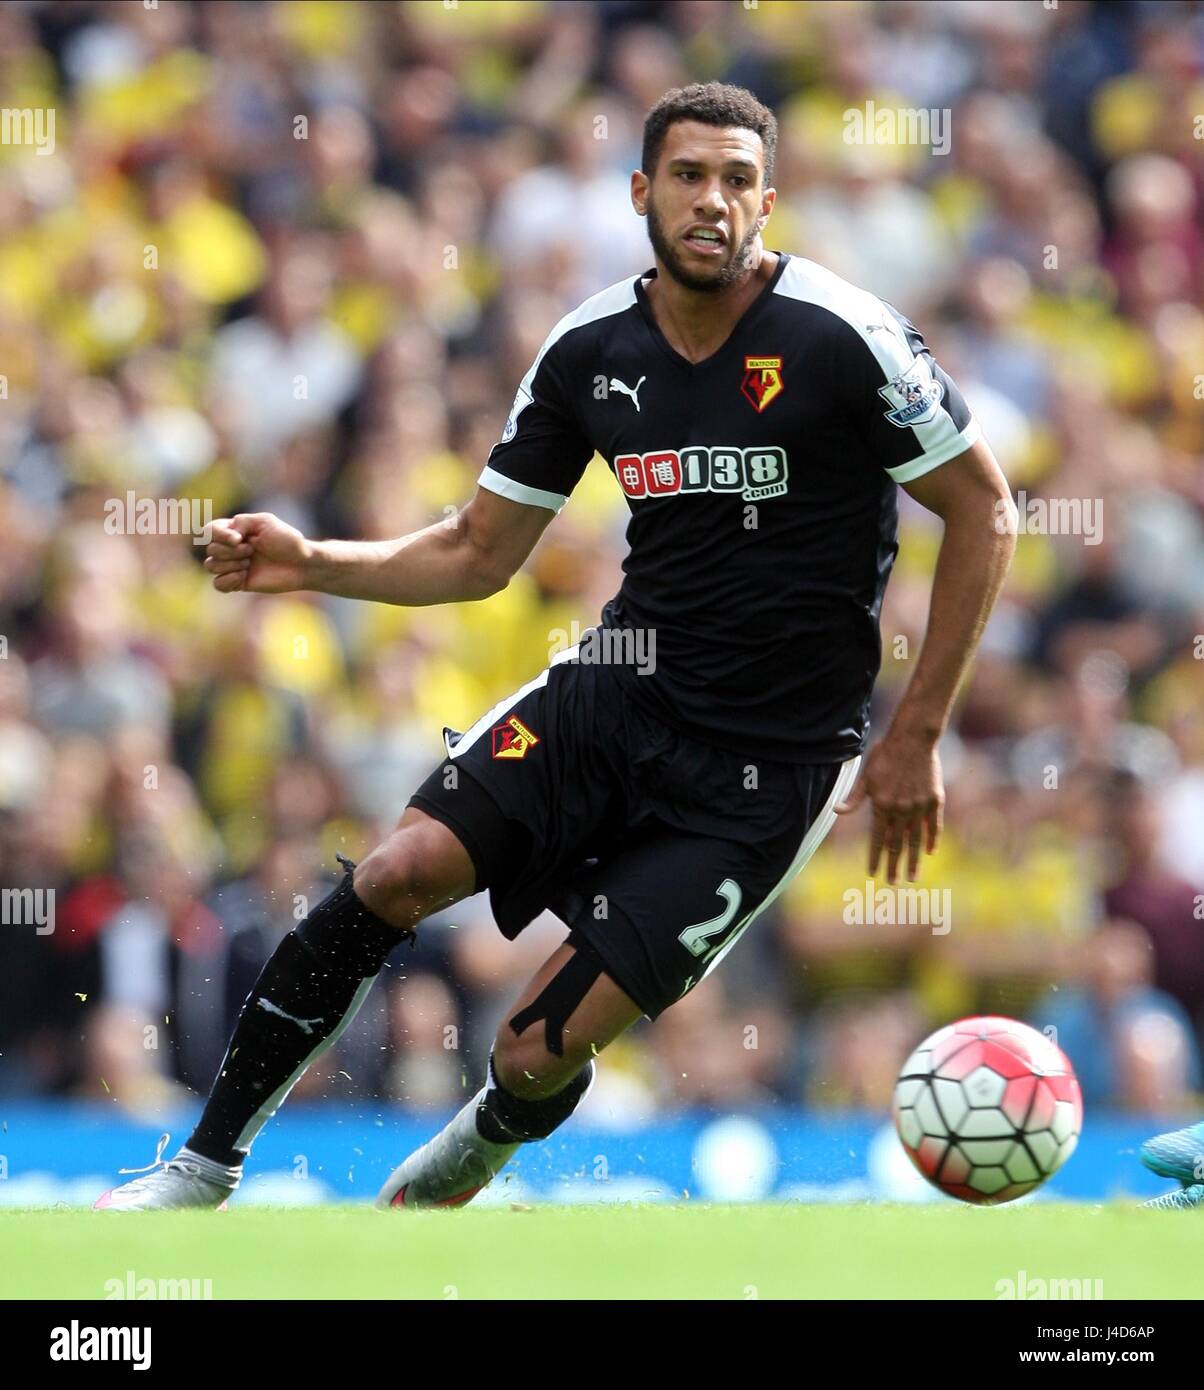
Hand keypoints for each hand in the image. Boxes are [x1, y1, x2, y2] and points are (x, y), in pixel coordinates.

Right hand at [203, 512, 312, 593]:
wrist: (302, 564)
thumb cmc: (287, 541)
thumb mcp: (265, 521)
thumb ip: (241, 522)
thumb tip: (227, 537)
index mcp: (235, 530)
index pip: (209, 531)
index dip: (219, 535)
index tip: (238, 539)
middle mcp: (231, 548)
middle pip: (211, 549)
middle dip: (231, 551)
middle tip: (253, 551)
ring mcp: (234, 566)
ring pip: (211, 565)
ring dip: (230, 564)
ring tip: (249, 564)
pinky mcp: (238, 583)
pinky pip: (217, 584)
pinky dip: (228, 580)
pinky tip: (244, 577)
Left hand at [835, 733, 943, 882]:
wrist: (913, 738)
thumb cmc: (885, 754)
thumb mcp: (866, 775)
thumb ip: (855, 798)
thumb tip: (837, 811)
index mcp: (882, 805)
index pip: (878, 838)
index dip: (875, 857)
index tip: (872, 873)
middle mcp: (901, 809)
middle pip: (897, 844)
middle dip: (893, 865)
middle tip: (892, 883)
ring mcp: (919, 806)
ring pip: (916, 839)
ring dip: (913, 860)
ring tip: (911, 877)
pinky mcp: (935, 800)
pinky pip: (934, 825)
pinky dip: (932, 839)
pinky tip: (929, 852)